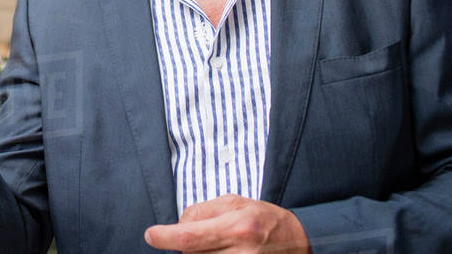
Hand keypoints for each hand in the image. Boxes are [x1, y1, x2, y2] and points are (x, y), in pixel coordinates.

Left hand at [145, 195, 310, 252]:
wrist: (300, 243)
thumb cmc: (266, 219)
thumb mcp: (235, 203)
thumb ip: (203, 211)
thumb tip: (177, 224)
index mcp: (237, 228)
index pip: (189, 238)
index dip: (165, 238)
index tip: (151, 235)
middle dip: (187, 245)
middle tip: (203, 235)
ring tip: (217, 244)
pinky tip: (218, 251)